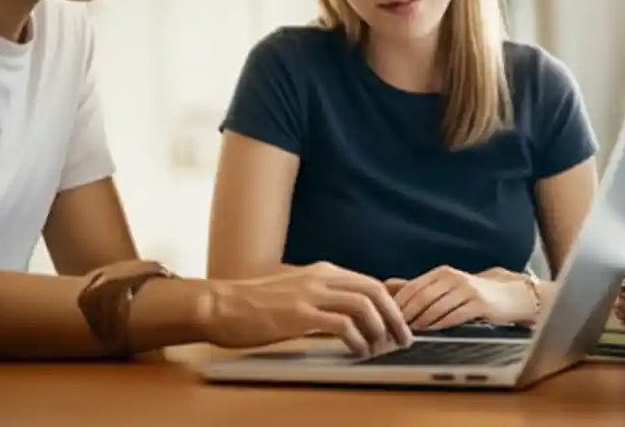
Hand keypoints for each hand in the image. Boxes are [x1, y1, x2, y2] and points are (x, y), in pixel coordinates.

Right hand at [198, 261, 413, 356]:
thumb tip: (353, 316)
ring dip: (379, 327)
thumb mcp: (297, 294)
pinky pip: (340, 323)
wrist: (221, 306)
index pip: (370, 282)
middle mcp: (321, 278)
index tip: (402, 322)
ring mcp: (310, 294)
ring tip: (381, 347)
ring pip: (362, 303)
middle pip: (373, 290)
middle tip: (403, 338)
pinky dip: (356, 338)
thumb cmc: (256, 306)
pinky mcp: (298, 314)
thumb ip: (324, 299)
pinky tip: (357, 350)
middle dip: (394, 315)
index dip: (392, 303)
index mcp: (323, 273)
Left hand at [385, 266, 535, 330]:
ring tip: (409, 334)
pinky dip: (440, 325)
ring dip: (421, 323)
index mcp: (441, 273)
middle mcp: (453, 277)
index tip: (386, 319)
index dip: (398, 304)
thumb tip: (387, 285)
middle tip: (394, 331)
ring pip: (436, 307)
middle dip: (406, 315)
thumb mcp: (444, 286)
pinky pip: (455, 316)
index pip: (413, 287)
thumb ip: (418, 287)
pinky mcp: (479, 304)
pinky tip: (432, 333)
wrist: (507, 294)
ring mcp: (467, 289)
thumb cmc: (470, 293)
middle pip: (422, 297)